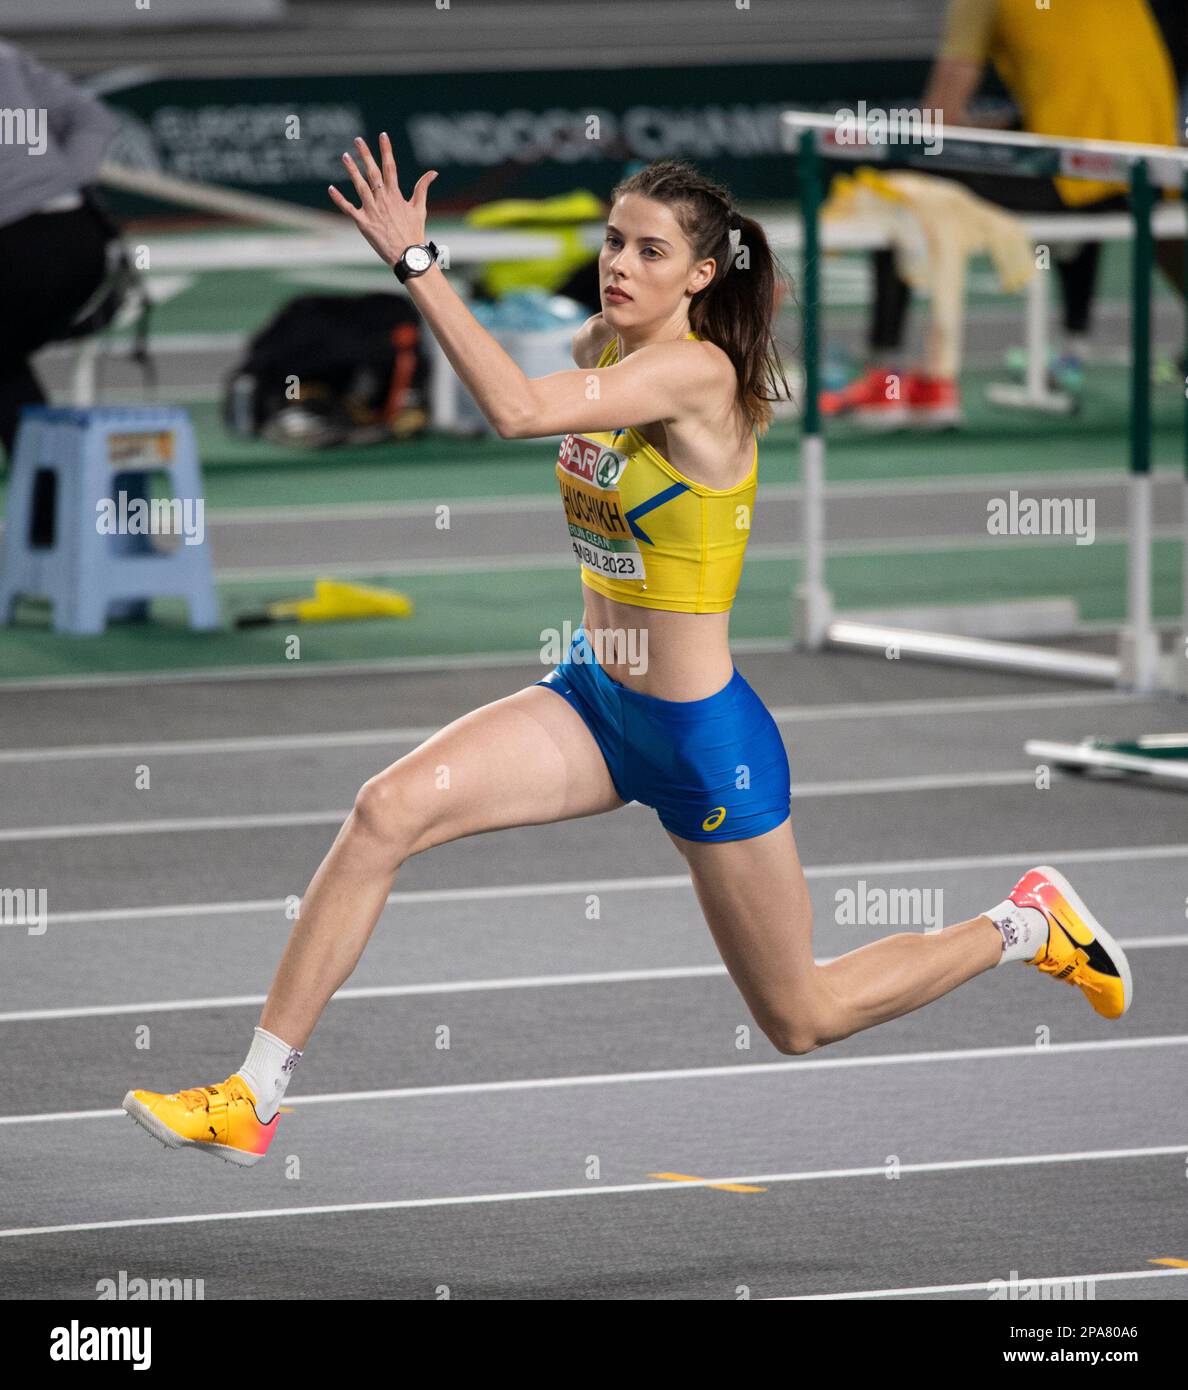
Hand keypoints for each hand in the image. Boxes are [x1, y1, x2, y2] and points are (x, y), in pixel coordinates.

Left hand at [328, 133, 437, 269]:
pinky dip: (339, 199)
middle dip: (365, 155)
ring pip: (360, 186)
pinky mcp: (363, 223)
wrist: (407, 256)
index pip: (390, 167)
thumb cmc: (414, 233)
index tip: (382, 135)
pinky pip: (348, 208)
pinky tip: (331, 188)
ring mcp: (372, 211)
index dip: (386, 150)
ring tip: (345, 156)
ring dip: (352, 170)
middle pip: (373, 172)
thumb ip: (423, 188)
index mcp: (396, 195)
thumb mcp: (420, 209)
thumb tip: (433, 173)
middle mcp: (383, 200)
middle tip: (358, 140)